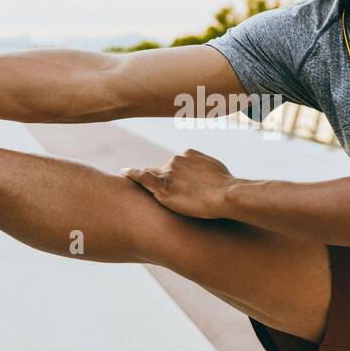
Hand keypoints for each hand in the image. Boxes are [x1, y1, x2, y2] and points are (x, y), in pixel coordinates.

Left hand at [121, 148, 237, 218]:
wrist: (226, 195)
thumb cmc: (227, 186)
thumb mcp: (217, 169)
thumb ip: (204, 167)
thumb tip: (205, 172)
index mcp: (188, 154)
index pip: (176, 164)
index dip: (177, 176)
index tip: (179, 183)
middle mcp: (175, 160)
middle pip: (163, 171)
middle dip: (166, 181)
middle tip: (178, 196)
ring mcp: (168, 173)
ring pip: (152, 176)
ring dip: (152, 184)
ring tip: (158, 194)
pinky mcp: (163, 188)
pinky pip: (142, 178)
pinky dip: (131, 174)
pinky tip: (123, 173)